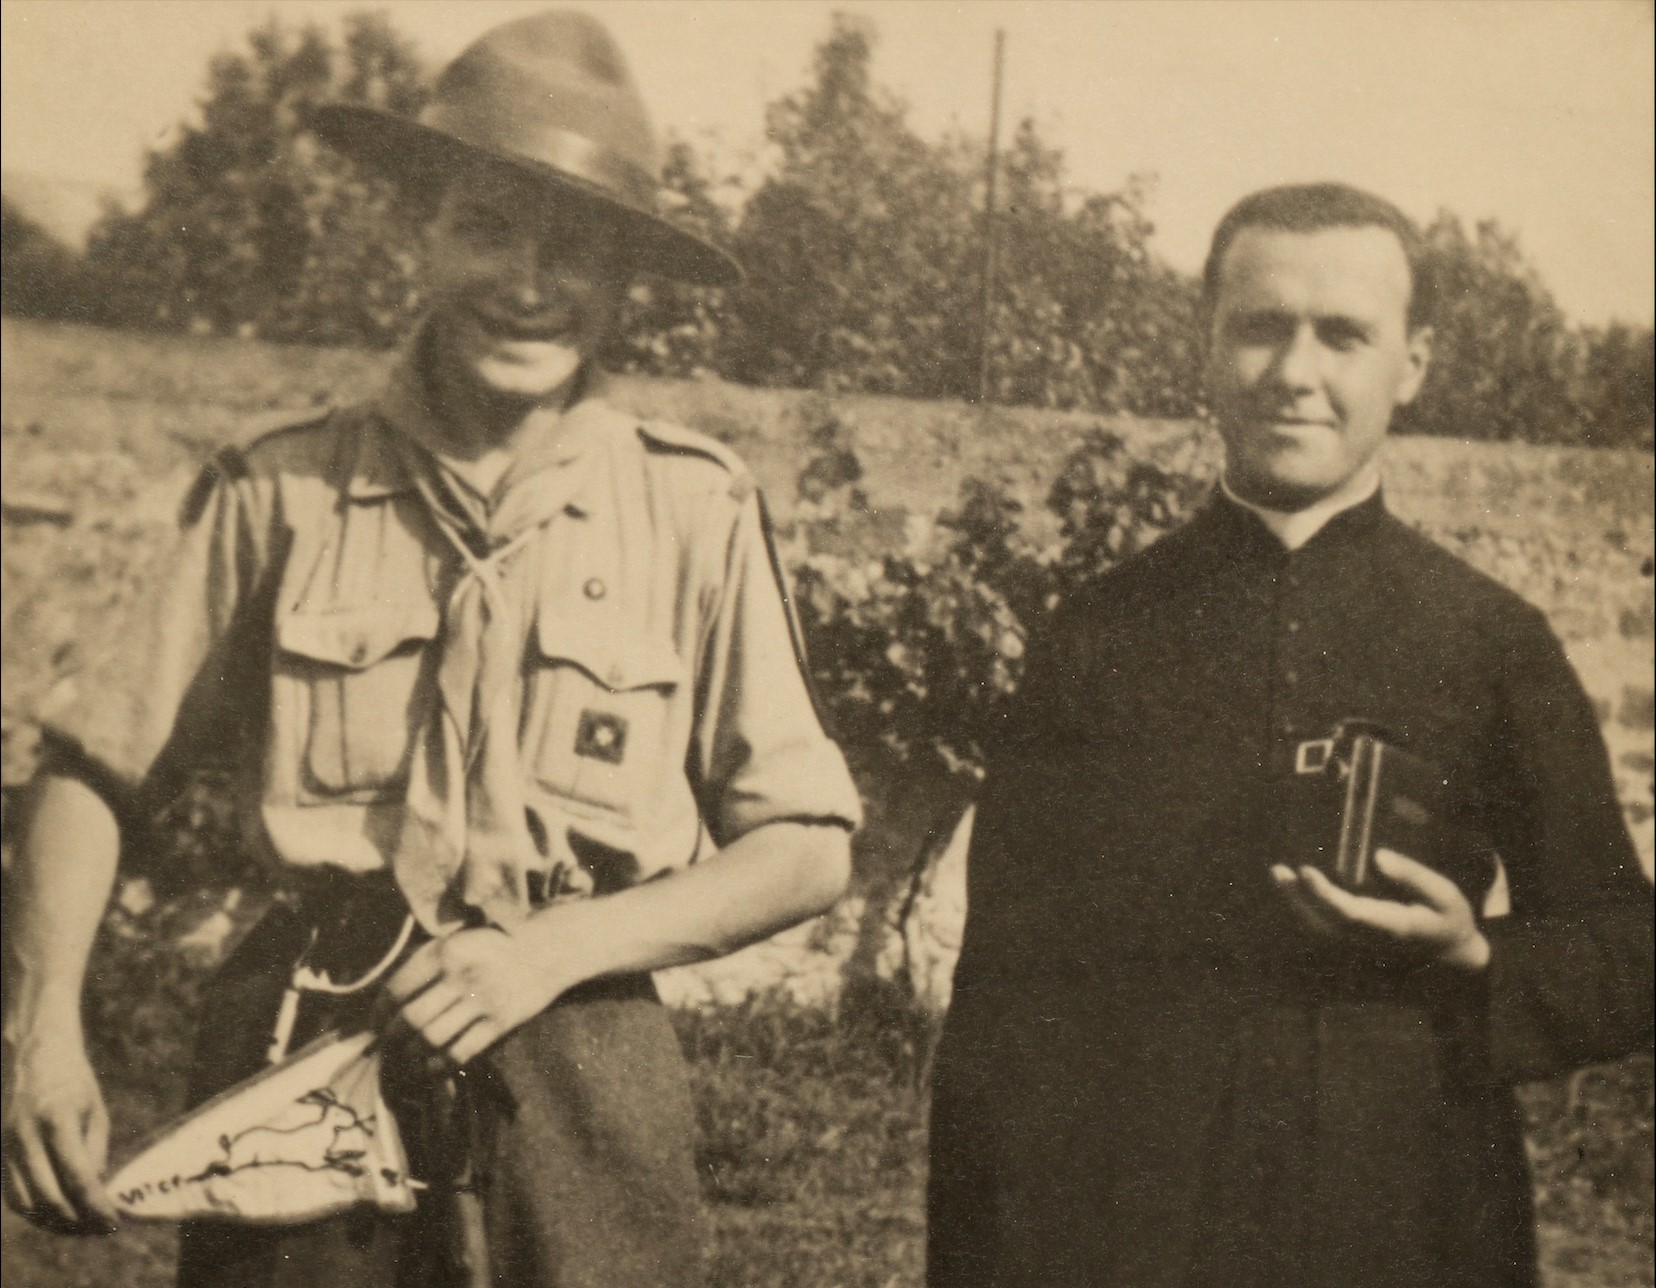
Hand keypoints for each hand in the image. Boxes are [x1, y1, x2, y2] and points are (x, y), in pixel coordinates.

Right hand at [2, 1035, 117, 1233]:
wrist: (35, 1055)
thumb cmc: (74, 1082)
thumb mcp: (96, 1112)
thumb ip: (95, 1153)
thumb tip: (95, 1193)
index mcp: (57, 1120)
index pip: (78, 1177)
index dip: (96, 1206)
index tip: (114, 1220)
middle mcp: (25, 1136)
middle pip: (49, 1197)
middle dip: (78, 1221)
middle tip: (101, 1228)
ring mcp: (7, 1146)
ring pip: (26, 1203)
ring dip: (54, 1222)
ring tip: (82, 1226)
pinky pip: (13, 1195)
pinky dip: (35, 1212)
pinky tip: (57, 1214)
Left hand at [381, 926, 566, 1066]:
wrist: (551, 947)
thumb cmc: (497, 942)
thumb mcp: (460, 938)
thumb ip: (428, 961)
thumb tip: (388, 999)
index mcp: (447, 950)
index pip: (398, 988)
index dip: (379, 1012)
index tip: (374, 1023)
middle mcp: (462, 975)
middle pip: (411, 1018)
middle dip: (390, 1038)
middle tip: (384, 1046)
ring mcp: (483, 1000)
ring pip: (432, 1039)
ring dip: (411, 1055)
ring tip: (403, 1059)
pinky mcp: (501, 1022)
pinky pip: (461, 1052)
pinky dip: (439, 1066)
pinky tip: (430, 1068)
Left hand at [1270, 848, 1490, 972]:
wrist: (1451, 960)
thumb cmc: (1448, 921)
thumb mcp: (1445, 896)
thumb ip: (1413, 876)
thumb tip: (1377, 857)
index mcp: (1392, 927)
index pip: (1350, 914)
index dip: (1324, 895)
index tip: (1305, 871)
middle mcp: (1369, 942)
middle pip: (1323, 923)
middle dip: (1298, 898)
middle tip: (1278, 870)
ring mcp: (1359, 948)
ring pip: (1318, 929)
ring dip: (1295, 903)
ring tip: (1279, 874)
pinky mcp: (1354, 946)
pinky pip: (1322, 930)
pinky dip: (1303, 910)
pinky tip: (1291, 888)